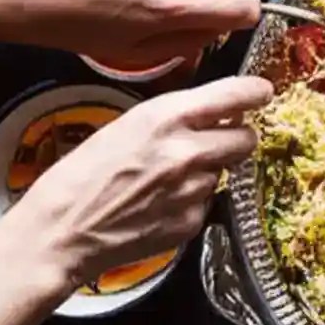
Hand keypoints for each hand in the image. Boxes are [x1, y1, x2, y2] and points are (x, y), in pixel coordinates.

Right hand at [1, 76, 272, 287]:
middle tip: (216, 141)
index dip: (255, 93)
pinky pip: (208, 202)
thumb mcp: (126, 125)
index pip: (236, 95)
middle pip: (247, 138)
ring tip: (169, 179)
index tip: (262, 93)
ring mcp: (194, 189)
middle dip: (236, 137)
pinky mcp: (193, 221)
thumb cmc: (80, 174)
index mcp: (167, 117)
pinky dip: (193, 201)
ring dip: (209, 171)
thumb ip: (173, 118)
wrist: (62, 231)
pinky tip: (161, 204)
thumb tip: (212, 113)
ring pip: (226, 171)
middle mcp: (189, 150)